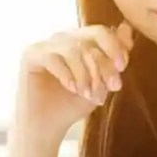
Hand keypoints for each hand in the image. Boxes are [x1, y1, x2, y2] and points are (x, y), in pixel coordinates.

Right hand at [14, 22, 134, 143]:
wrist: (46, 127)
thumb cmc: (72, 104)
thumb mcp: (101, 82)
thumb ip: (113, 58)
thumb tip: (127, 28)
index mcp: (79, 40)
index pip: (101, 32)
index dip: (115, 47)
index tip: (122, 68)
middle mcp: (62, 38)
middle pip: (89, 38)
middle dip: (104, 63)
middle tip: (112, 87)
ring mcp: (45, 45)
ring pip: (73, 48)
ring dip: (86, 74)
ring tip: (88, 94)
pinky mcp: (30, 56)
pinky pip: (53, 58)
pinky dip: (67, 75)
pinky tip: (72, 89)